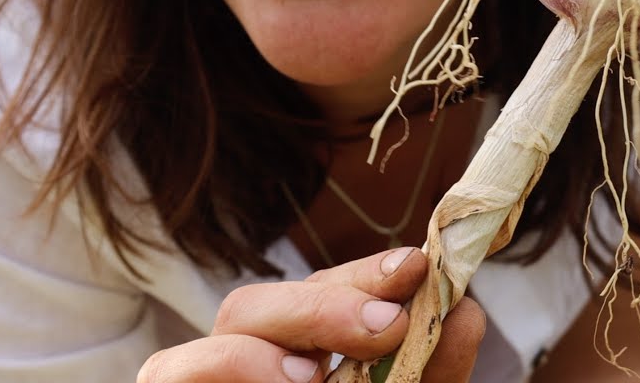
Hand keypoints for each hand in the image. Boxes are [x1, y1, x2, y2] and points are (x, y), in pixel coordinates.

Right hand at [137, 248, 485, 382]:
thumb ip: (429, 377)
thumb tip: (468, 313)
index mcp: (298, 362)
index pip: (320, 294)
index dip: (363, 274)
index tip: (418, 268)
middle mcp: (244, 373)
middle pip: (252, 307)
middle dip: (321, 304)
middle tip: (387, 323)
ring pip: (206, 342)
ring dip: (259, 348)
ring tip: (313, 379)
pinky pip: (172, 380)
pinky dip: (224, 373)